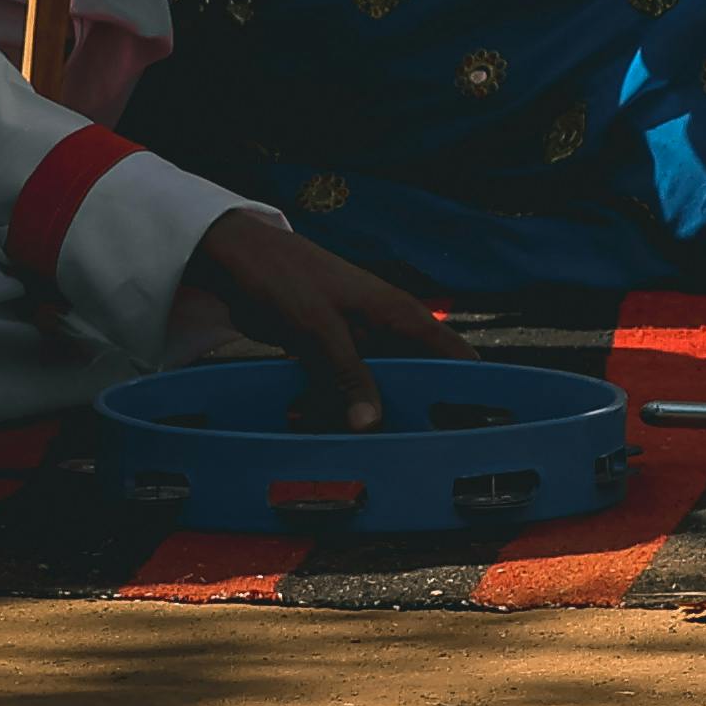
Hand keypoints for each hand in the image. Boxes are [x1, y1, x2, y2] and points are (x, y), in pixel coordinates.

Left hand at [183, 208, 447, 430]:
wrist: (237, 260)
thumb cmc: (287, 278)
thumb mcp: (320, 331)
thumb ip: (349, 377)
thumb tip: (372, 425)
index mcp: (400, 315)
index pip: (453, 354)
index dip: (467, 389)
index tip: (467, 429)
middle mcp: (386, 329)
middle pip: (411, 382)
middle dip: (398, 413)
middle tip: (385, 445)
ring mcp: (357, 341)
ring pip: (371, 389)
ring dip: (351, 411)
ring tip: (326, 428)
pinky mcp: (330, 351)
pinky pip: (339, 387)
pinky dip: (325, 403)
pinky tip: (301, 413)